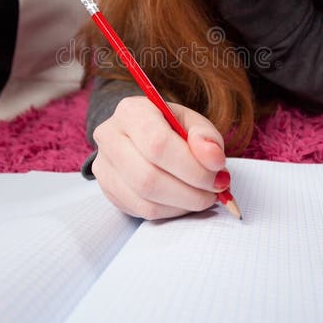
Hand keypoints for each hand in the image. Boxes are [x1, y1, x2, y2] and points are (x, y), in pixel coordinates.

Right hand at [91, 96, 230, 219]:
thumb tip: (213, 160)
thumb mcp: (192, 123)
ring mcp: (104, 166)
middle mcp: (110, 136)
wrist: (144, 139)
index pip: (158, 143)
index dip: (192, 166)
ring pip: (145, 198)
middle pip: (148, 176)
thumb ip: (206, 137)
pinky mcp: (108, 190)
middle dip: (190, 190)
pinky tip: (184, 201)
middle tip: (214, 190)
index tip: (218, 175)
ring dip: (183, 204)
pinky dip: (171, 211)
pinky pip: (142, 210)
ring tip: (203, 196)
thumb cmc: (172, 128)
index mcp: (132, 111)